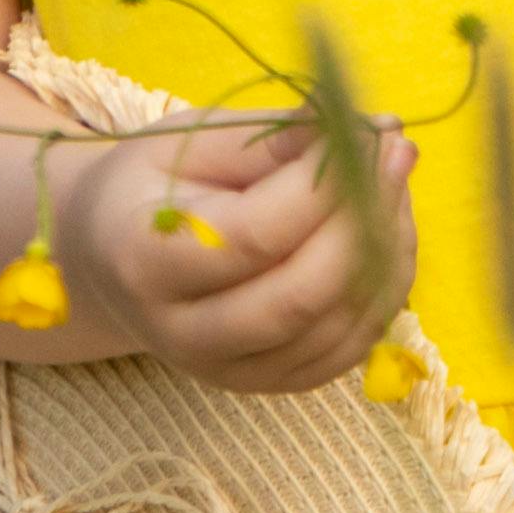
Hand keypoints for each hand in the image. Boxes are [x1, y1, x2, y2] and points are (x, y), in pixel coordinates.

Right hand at [64, 114, 417, 395]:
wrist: (116, 260)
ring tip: (393, 181)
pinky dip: (387, 284)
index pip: (255, 236)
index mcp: (146, 264)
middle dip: (367, 218)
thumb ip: (274, 139)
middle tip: (398, 152)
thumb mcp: (191, 141)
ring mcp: (232, 371)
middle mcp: (184, 335)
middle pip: (303, 294)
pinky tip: (388, 227)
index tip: (369, 132)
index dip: (325, 186)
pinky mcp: (275, 383)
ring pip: (340, 324)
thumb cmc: (155, 186)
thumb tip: (368, 128)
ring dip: (388, 247)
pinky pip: (354, 344)